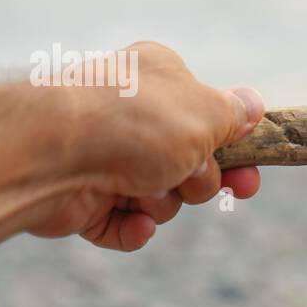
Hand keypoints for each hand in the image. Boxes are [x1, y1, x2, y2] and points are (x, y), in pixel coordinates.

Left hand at [26, 42, 263, 249]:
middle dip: (199, 180)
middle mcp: (132, 115)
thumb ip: (234, 114)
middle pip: (189, 162)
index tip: (250, 174)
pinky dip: (132, 227)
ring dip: (164, 201)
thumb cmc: (136, 123)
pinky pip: (123, 223)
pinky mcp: (83, 198)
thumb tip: (254, 105)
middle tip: (194, 181)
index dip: (234, 148)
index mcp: (160, 80)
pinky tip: (134, 220)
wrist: (52, 152)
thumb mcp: (206, 113)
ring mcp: (106, 157)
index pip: (207, 116)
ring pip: (160, 195)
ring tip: (147, 191)